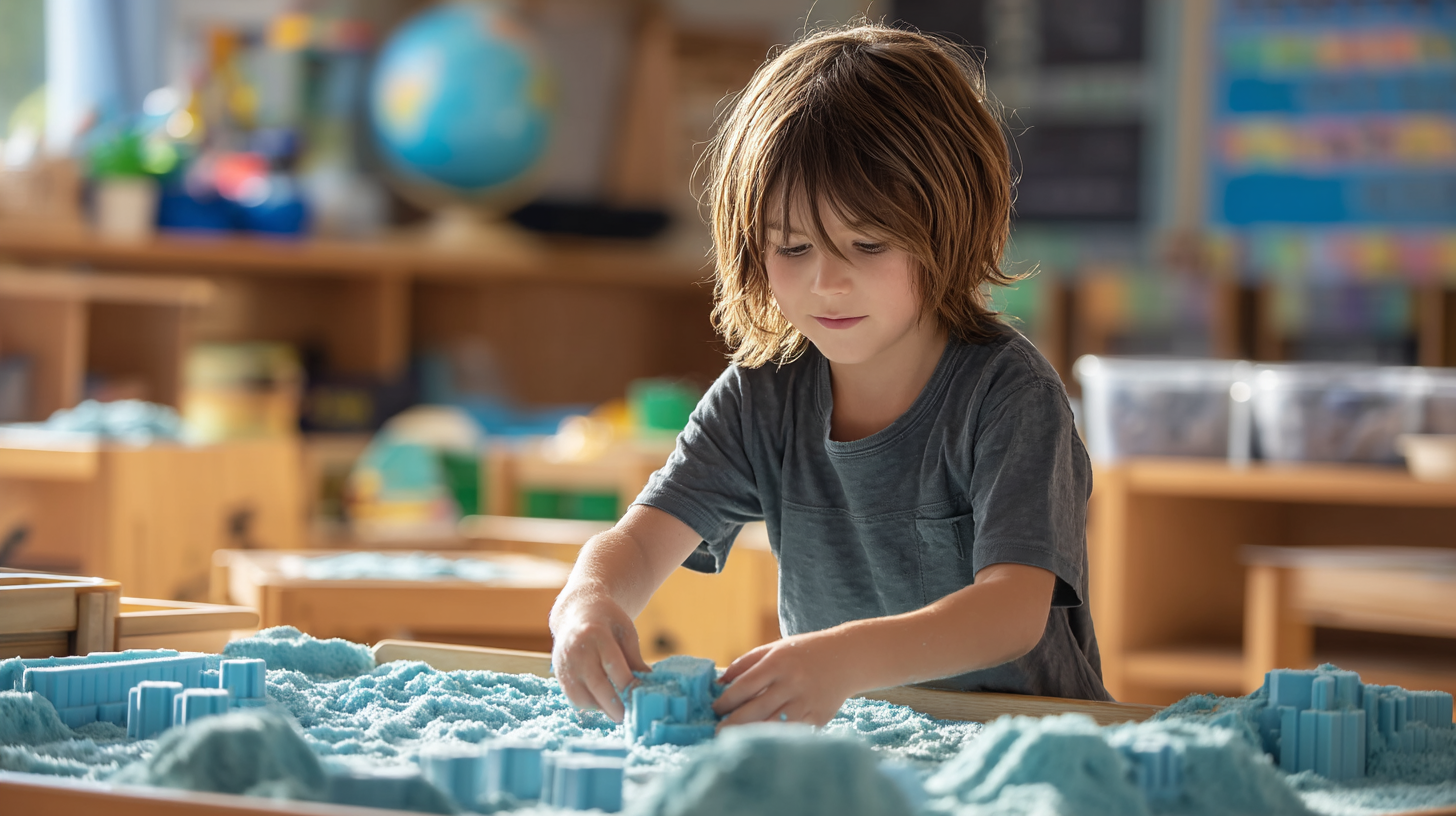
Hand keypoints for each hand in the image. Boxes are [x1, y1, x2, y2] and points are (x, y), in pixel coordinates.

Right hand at [549, 589, 651, 721]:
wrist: (577, 612)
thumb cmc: (607, 622)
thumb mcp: (626, 632)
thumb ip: (635, 658)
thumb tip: (649, 684)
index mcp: (596, 634)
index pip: (613, 665)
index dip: (627, 684)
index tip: (640, 697)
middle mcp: (577, 650)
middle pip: (597, 685)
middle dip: (614, 705)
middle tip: (628, 717)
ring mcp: (565, 664)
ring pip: (582, 696)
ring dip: (600, 707)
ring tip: (616, 710)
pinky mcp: (558, 675)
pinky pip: (573, 698)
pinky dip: (589, 705)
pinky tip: (602, 703)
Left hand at [711, 630, 863, 727]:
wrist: (846, 657)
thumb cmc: (805, 652)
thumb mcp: (775, 648)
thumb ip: (745, 663)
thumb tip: (718, 682)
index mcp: (778, 663)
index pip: (744, 686)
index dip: (726, 701)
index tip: (714, 709)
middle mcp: (792, 683)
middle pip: (756, 710)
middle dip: (732, 723)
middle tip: (717, 731)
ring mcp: (806, 702)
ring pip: (773, 725)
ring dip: (751, 734)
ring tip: (735, 740)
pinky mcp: (819, 717)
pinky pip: (792, 732)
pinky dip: (776, 738)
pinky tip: (762, 742)